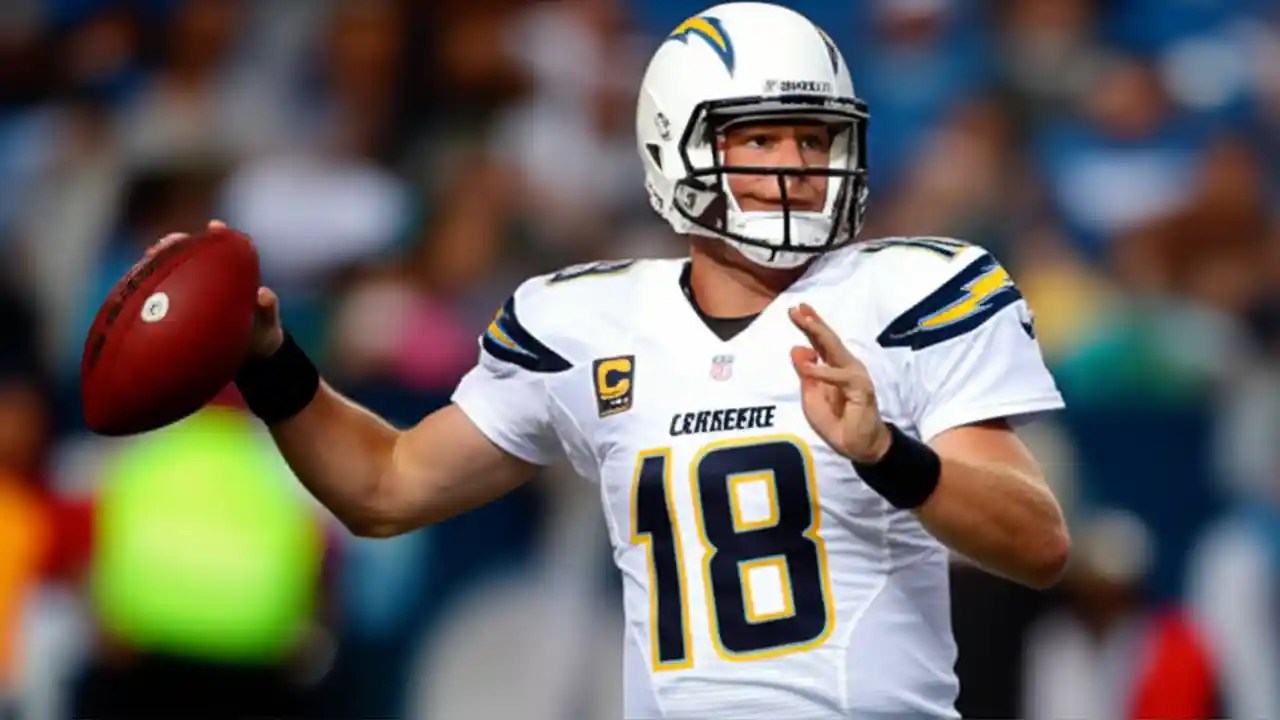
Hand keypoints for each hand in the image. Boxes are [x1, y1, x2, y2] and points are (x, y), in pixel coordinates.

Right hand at [144, 220, 283, 358]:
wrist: (250, 357)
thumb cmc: (261, 333)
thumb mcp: (268, 323)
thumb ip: (269, 309)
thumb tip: (264, 294)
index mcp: (230, 278)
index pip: (221, 250)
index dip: (217, 235)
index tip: (215, 226)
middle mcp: (208, 281)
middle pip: (188, 255)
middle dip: (176, 244)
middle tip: (168, 243)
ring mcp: (190, 294)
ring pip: (169, 272)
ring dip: (158, 262)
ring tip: (150, 255)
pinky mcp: (176, 311)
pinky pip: (160, 298)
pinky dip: (149, 290)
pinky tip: (136, 288)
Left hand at [788, 303, 891, 463]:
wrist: (859, 447)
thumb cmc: (837, 422)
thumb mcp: (812, 398)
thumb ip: (805, 375)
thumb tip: (796, 348)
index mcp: (833, 367)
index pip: (820, 342)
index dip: (809, 325)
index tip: (796, 309)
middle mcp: (846, 366)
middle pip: (828, 340)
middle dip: (812, 323)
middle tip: (797, 308)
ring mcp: (856, 376)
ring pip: (836, 351)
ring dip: (819, 335)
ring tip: (804, 321)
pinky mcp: (861, 390)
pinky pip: (841, 378)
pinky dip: (824, 372)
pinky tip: (809, 367)